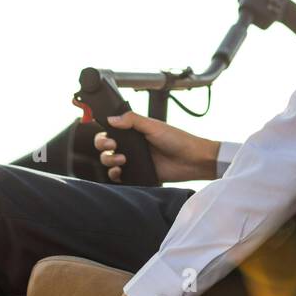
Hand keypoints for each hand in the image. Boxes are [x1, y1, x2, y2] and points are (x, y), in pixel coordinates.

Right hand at [93, 112, 218, 183]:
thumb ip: (132, 120)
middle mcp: (132, 146)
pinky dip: (114, 175)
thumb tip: (111, 118)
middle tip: (113, 146)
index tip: (109, 137)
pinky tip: (119, 171)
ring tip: (122, 160)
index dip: (104, 134)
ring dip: (109, 160)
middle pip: (105, 146)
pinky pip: (119, 176)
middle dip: (103, 146)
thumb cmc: (178, 140)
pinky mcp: (138, 174)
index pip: (111, 131)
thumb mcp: (154, 126)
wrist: (192, 160)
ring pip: (109, 161)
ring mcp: (134, 160)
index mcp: (134, 131)